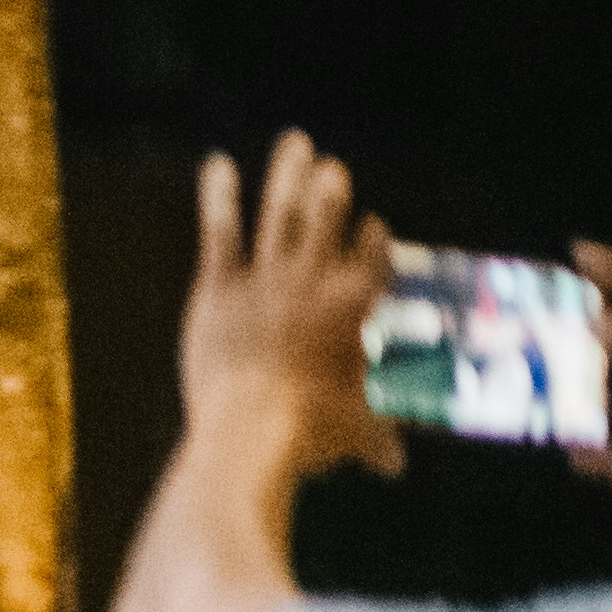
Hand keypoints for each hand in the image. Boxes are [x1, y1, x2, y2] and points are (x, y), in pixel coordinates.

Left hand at [178, 131, 401, 486]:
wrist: (253, 430)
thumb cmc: (310, 435)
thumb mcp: (354, 436)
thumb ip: (375, 443)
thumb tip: (394, 468)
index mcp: (358, 306)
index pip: (374, 257)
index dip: (373, 240)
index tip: (373, 227)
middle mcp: (318, 281)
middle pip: (331, 220)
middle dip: (331, 191)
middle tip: (333, 168)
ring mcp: (268, 279)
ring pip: (282, 214)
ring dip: (288, 176)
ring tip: (294, 143)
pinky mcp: (220, 289)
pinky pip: (221, 233)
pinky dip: (218, 196)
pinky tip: (217, 164)